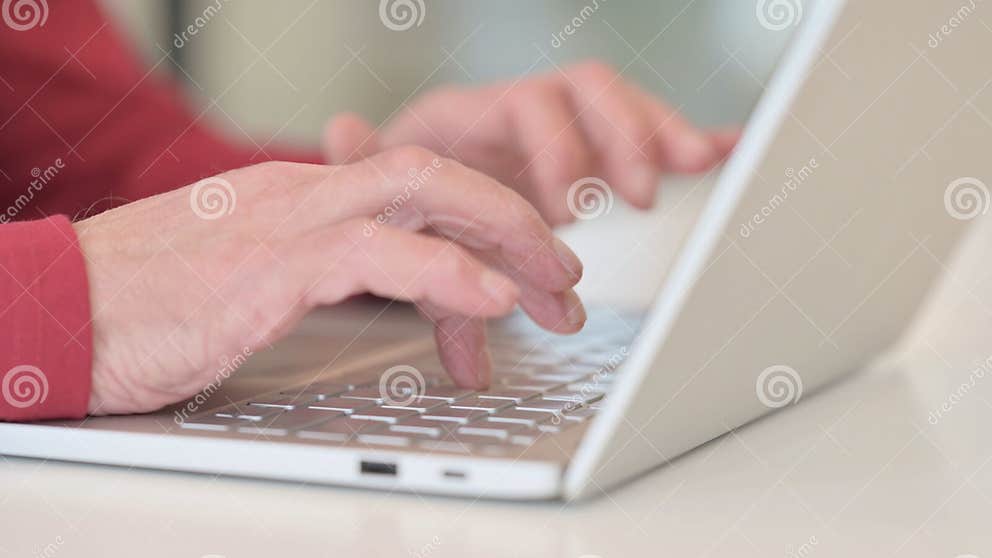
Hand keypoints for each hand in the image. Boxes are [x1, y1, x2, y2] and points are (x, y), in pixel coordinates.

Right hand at [75, 147, 583, 414]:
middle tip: (570, 273)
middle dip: (518, 218)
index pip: (417, 188)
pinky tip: (491, 300)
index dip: (488, 221)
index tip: (531, 268)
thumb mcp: (252, 281)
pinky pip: (375, 255)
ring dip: (504, 239)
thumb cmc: (147, 303)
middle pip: (436, 175)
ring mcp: (284, 223)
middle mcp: (302, 195)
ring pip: (422, 195)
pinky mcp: (265, 268)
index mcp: (302, 195)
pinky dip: (444, 274)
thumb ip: (320, 275)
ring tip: (557, 287)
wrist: (53, 309)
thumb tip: (385, 297)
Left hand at [323, 61, 737, 225]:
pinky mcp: (595, 156)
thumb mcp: (388, 188)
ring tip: (699, 163)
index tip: (571, 211)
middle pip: (588, 92)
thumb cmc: (410, 192)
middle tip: (638, 192)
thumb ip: (366, 165)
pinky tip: (727, 150)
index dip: (556, 155)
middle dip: (621, 138)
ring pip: (625, 107)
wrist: (429, 193)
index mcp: (475, 115)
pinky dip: (689, 139)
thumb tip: (337, 128)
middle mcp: (525, 112)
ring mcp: (565, 132)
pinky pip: (649, 135)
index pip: (528, 107)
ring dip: (663, 133)